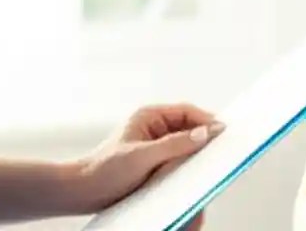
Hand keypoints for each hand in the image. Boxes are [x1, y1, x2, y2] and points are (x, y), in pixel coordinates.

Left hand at [72, 103, 224, 227]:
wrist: (82, 192)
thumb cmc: (104, 171)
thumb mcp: (142, 157)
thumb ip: (175, 144)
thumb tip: (205, 134)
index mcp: (150, 116)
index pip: (187, 112)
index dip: (207, 120)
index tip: (224, 133)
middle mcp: (154, 128)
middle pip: (189, 128)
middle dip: (205, 138)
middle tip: (222, 150)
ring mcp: (155, 145)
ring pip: (185, 145)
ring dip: (196, 154)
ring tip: (209, 165)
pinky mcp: (154, 163)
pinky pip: (178, 161)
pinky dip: (187, 167)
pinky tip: (192, 177)